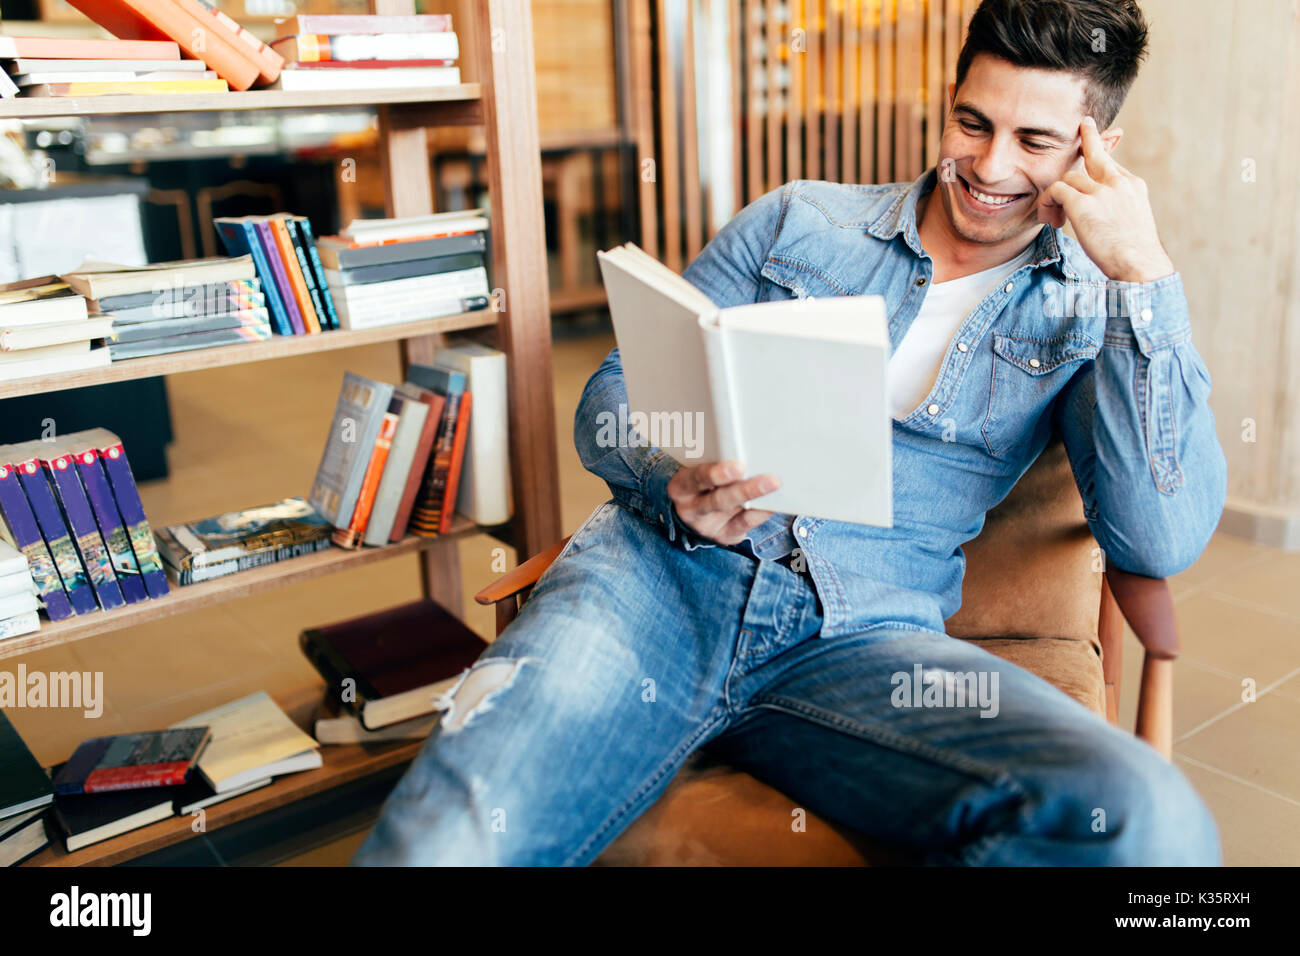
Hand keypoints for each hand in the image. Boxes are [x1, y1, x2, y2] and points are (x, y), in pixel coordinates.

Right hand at [667, 460, 779, 545]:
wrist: (695, 510)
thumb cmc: (701, 480)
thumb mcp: (698, 468)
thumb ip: (714, 461)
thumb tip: (748, 450)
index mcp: (680, 486)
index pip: (696, 479)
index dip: (716, 473)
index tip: (738, 466)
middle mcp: (690, 508)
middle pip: (718, 500)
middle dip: (745, 490)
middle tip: (770, 480)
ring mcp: (706, 525)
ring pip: (733, 512)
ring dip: (756, 498)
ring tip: (775, 486)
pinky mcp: (723, 535)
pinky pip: (743, 524)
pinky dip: (760, 513)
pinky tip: (773, 503)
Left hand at [1038, 116, 1174, 283]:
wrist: (1141, 266)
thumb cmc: (1136, 256)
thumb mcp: (1133, 224)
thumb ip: (1119, 210)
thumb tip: (1105, 215)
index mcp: (1133, 186)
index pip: (1111, 164)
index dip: (1099, 159)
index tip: (1097, 148)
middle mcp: (1119, 183)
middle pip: (1097, 153)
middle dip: (1089, 137)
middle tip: (1084, 125)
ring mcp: (1102, 191)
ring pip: (1068, 178)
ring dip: (1056, 197)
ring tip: (1055, 218)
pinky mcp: (1084, 203)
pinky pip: (1056, 190)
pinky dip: (1049, 203)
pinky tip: (1051, 220)